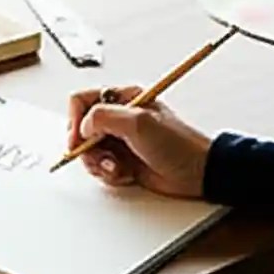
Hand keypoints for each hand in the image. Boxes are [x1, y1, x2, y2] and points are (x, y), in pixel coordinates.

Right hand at [66, 85, 210, 197]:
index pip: (82, 101)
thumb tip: (83, 125)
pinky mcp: (123, 160)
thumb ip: (104, 117)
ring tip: (117, 167)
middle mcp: (119, 117)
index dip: (75, 121)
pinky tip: (126, 174)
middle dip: (87, 147)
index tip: (78, 140)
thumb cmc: (178, 144)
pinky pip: (101, 167)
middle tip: (101, 157)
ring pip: (89, 151)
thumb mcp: (139, 123)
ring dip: (99, 163)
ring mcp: (120, 140)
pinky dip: (109, 174)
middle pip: (81, 129)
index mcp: (123, 99)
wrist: (198, 172)